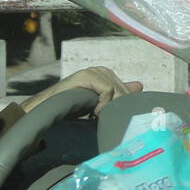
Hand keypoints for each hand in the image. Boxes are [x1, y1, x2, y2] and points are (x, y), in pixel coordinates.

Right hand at [23, 66, 142, 116]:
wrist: (50, 107)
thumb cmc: (73, 106)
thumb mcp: (100, 102)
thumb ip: (118, 92)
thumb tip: (139, 85)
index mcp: (107, 76)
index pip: (127, 91)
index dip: (122, 106)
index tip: (113, 118)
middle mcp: (102, 71)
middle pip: (124, 92)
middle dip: (117, 108)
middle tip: (103, 118)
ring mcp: (94, 71)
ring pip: (117, 91)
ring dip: (109, 108)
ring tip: (96, 116)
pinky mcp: (88, 75)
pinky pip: (108, 90)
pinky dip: (103, 104)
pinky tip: (93, 112)